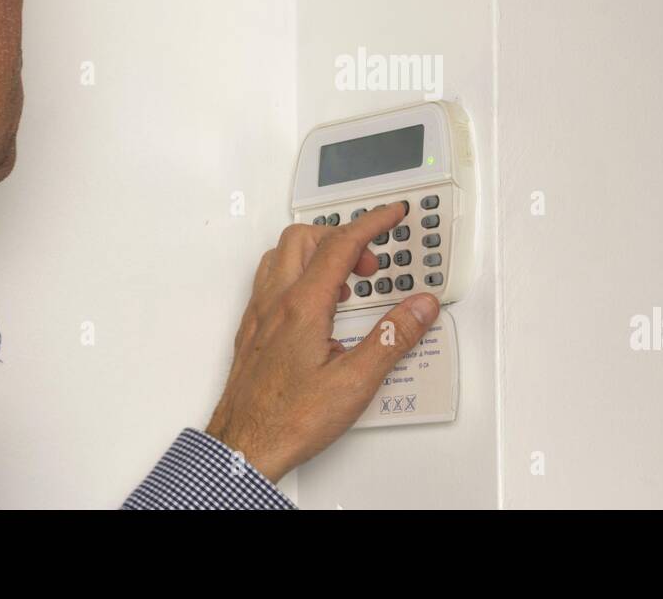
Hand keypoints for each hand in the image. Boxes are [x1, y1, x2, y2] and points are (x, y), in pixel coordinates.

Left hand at [205, 201, 439, 481]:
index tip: (392, 214)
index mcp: (303, 306)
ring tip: (344, 279)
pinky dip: (297, 274)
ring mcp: (259, 315)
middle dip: (344, 235)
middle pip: (306, 238)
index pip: (341, 244)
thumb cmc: (288, 420)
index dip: (371, 222)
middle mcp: (276, 302)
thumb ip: (391, 338)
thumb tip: (419, 306)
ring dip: (316, 252)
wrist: (242, 448)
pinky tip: (313, 303)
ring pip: (283, 255)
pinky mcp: (251, 331)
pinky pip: (270, 281)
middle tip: (371, 260)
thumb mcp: (354, 382)